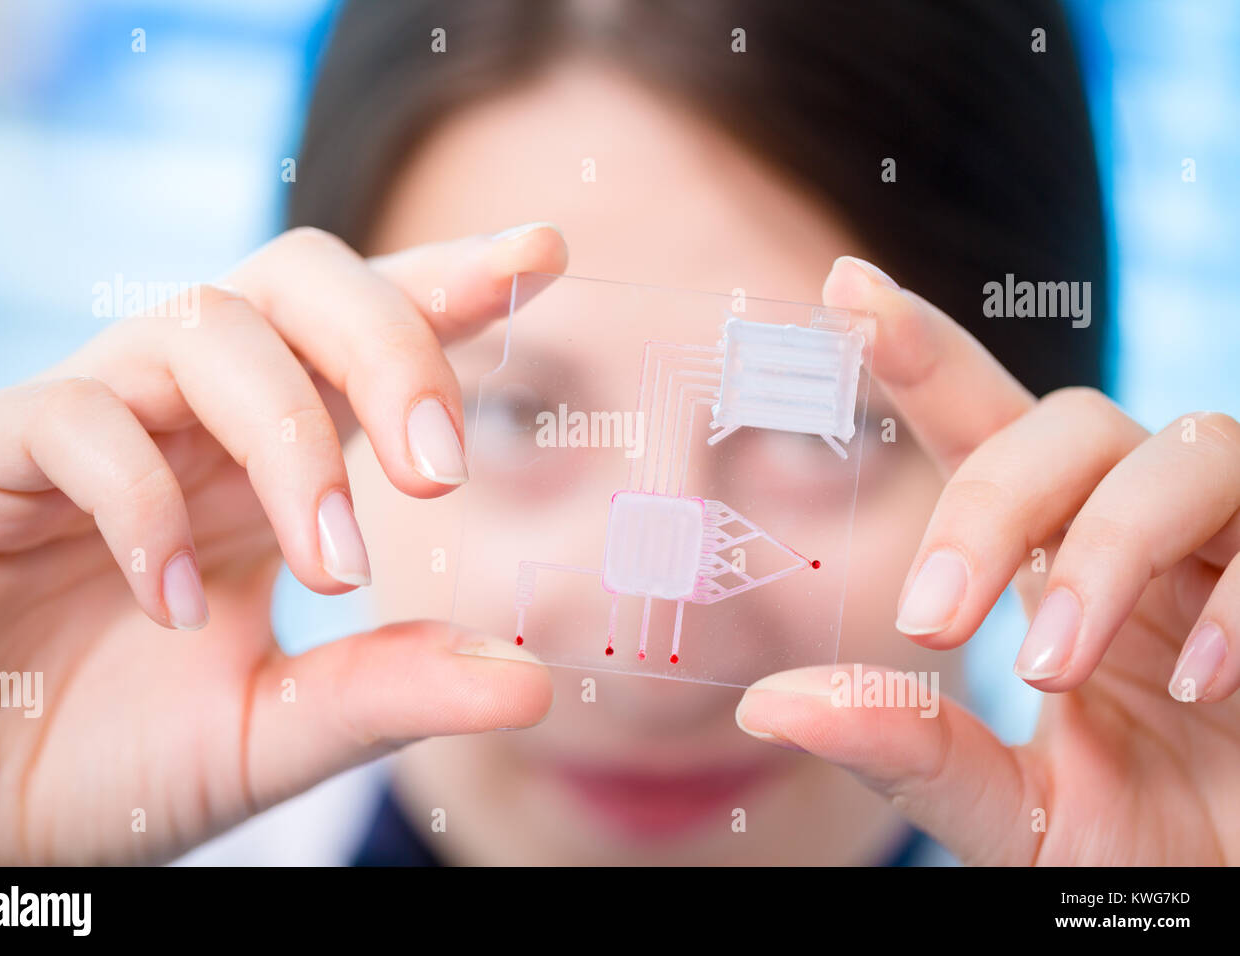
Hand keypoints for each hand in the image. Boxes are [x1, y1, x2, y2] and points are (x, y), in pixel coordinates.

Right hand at [0, 224, 564, 862]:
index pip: (368, 337)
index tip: (542, 259)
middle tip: (441, 473)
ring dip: (288, 439)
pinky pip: (72, 419)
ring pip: (202, 324)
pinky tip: (169, 603)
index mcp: (268, 462)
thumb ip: (386, 694)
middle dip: (392, 344)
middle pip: (300, 278)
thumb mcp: (271, 730)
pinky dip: (142, 502)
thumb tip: (533, 679)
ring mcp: (91, 426)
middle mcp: (190, 420)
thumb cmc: (105, 760)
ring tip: (331, 565)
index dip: (450, 286)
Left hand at [735, 256, 1239, 864]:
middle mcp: (1145, 532)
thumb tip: (763, 707)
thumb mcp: (1014, 814)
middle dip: (991, 502)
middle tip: (930, 621)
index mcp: (1058, 563)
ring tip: (1053, 671)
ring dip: (1106, 547)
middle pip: (1072, 421)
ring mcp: (1239, 548)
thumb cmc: (1147, 853)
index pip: (983, 429)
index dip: (920, 353)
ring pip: (1187, 449)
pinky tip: (1200, 684)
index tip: (843, 286)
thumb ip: (910, 749)